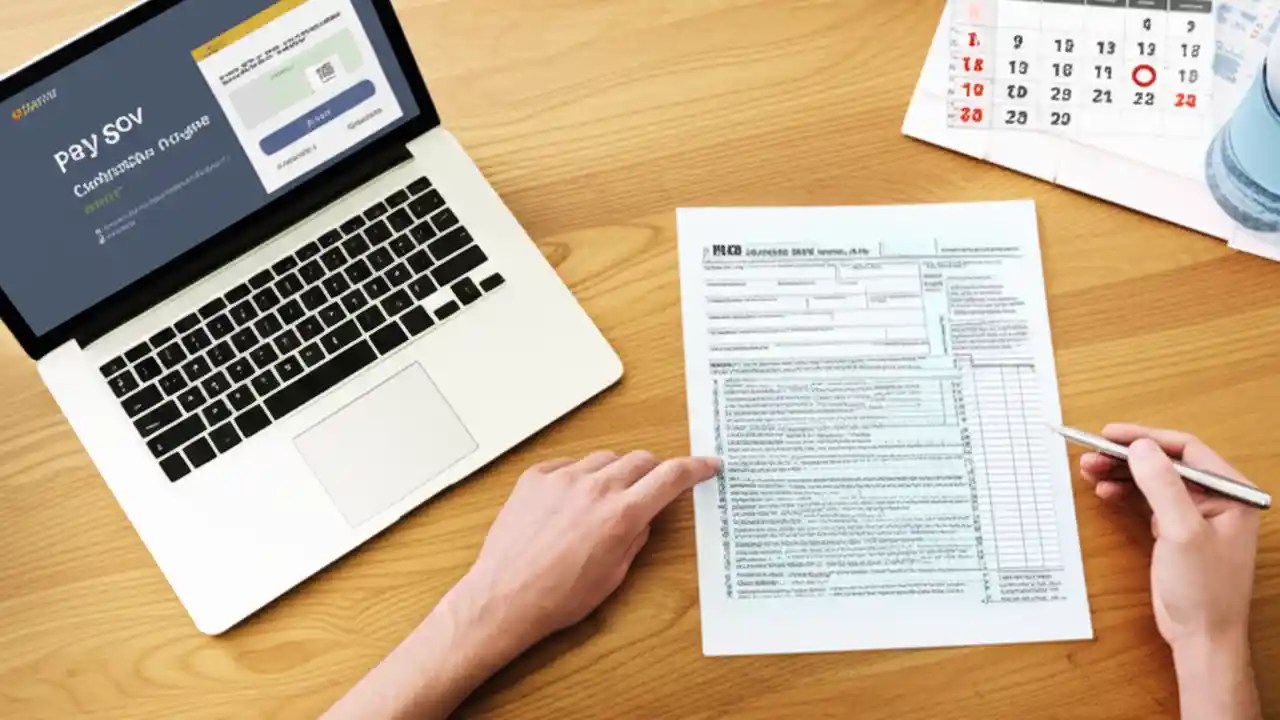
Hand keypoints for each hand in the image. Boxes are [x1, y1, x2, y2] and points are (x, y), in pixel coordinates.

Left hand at [324, 451, 720, 719]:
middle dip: (653, 472)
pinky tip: (571, 503)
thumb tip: (645, 516)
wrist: (504, 597)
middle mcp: (595, 489)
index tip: (707, 464)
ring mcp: (562, 479)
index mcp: (622, 515)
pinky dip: (578, 478)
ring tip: (604, 501)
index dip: (695, 468)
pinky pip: (568, 465)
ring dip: (614, 473)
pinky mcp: (535, 478)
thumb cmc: (558, 596)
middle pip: (641, 460)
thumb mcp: (613, 575)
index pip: (671, 477)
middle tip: (650, 489)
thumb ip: (635, 538)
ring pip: (605, 459)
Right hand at [1081, 424, 1261, 719]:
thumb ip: (1163, 485)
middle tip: (1091, 454)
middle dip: (1127, 457)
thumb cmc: (1204, 590)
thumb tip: (1141, 446)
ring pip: (1153, 481)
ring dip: (1121, 474)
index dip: (1146, 438)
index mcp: (1232, 494)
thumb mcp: (1182, 532)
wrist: (1202, 637)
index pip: (1187, 451)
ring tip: (1089, 470)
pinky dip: (1125, 493)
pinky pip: (1148, 501)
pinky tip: (1105, 492)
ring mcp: (1196, 516)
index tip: (1111, 434)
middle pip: (1166, 464)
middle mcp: (1217, 500)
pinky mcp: (1176, 532)